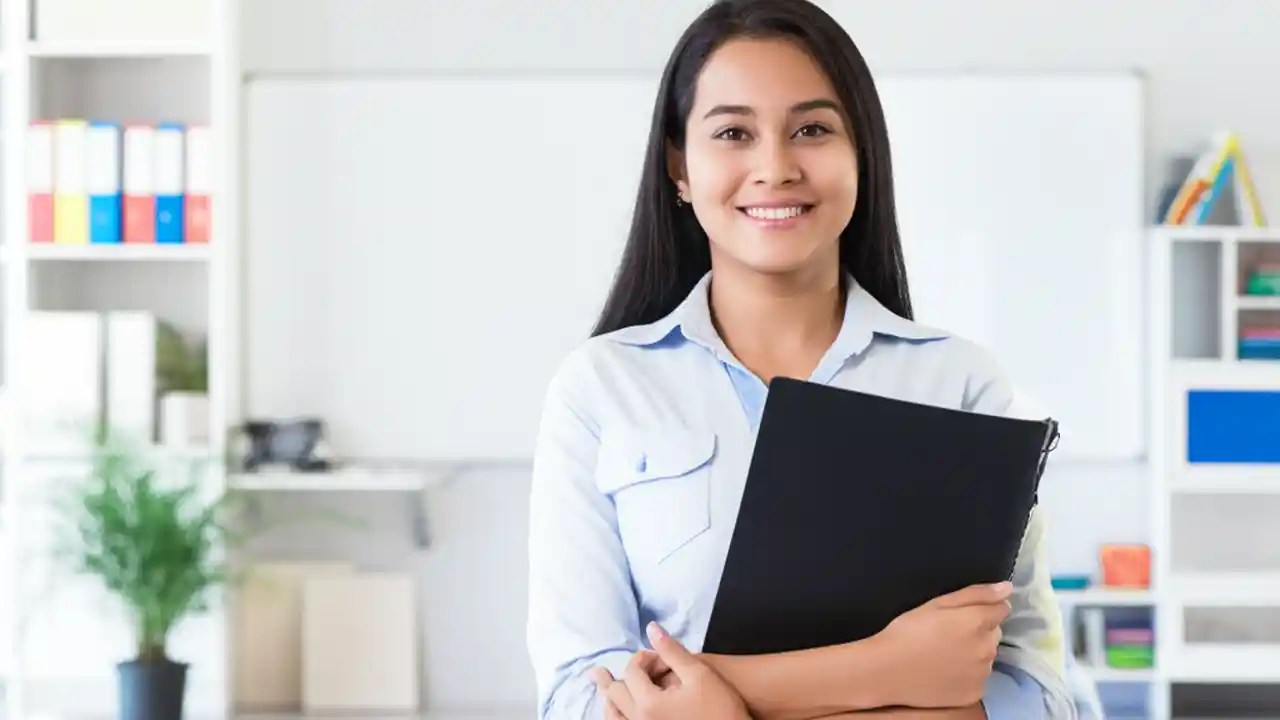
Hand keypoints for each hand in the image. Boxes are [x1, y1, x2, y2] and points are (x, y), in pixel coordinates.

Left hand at [590, 621, 750, 719]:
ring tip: (601, 690)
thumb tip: (651, 628)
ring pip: (614, 716)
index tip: (654, 655)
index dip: (642, 658)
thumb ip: (672, 650)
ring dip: (608, 700)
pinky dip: (618, 716)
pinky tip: (619, 710)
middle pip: (615, 694)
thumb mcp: (699, 673)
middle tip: (599, 672)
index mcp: (649, 704)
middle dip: (615, 678)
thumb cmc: (720, 707)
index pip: (632, 672)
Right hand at [870, 581, 1011, 708]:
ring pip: (987, 657)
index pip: (1002, 609)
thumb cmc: (908, 631)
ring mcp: (983, 673)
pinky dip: (967, 675)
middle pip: (994, 633)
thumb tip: (1007, 588)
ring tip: (944, 655)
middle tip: (948, 635)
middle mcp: (988, 647)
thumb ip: (976, 594)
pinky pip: (978, 678)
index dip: (984, 609)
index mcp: (978, 621)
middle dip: (979, 631)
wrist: (887, 671)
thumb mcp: (937, 604)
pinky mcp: (976, 693)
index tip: (963, 615)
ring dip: (974, 654)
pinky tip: (946, 672)